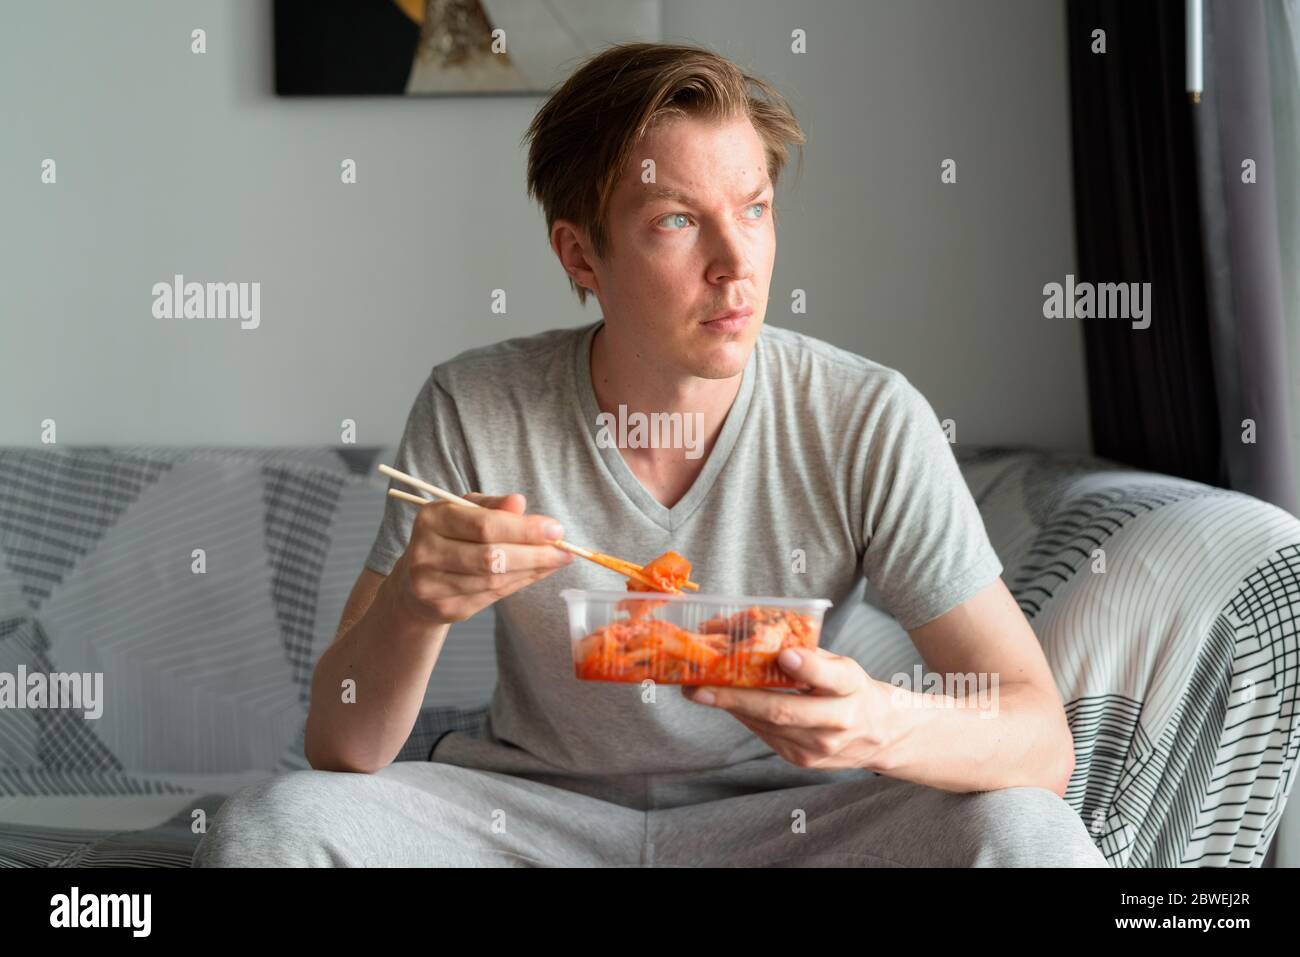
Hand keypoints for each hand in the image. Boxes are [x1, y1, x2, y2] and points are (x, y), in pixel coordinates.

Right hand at [391, 492, 572, 625]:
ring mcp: (432, 585)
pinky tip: (537, 573)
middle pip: (491, 557)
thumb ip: (493, 507)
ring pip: (494, 581)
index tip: (555, 528)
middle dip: (534, 553)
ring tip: (556, 560)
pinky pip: (492, 597)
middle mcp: (426, 553)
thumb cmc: (448, 538)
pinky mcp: (445, 609)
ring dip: (533, 570)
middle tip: (564, 549)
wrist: (413, 583)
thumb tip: (519, 502)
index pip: (484, 526)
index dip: (524, 529)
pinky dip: (520, 584)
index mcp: (432, 519)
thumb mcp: (465, 513)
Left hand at [682, 646, 889, 770]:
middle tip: (701, 686)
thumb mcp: (843, 665)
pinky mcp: (802, 760)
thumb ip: (808, 653)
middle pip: (784, 711)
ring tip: (699, 691)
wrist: (881, 735)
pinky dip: (743, 717)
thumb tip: (752, 631)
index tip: (785, 655)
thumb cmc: (853, 691)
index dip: (808, 667)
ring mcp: (819, 747)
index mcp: (852, 688)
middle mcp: (838, 721)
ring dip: (730, 707)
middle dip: (738, 698)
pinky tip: (726, 703)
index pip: (833, 677)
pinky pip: (765, 735)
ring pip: (767, 725)